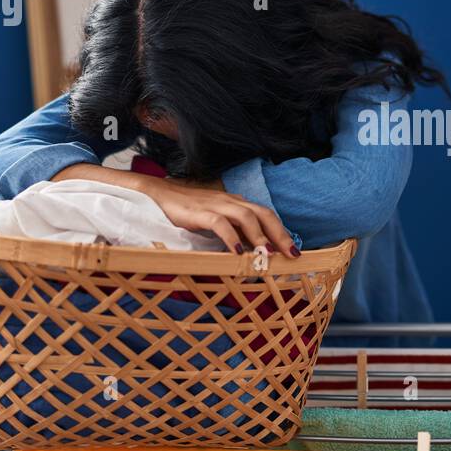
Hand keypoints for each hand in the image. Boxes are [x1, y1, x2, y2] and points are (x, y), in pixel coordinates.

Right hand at [52, 164, 298, 255]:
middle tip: (291, 255)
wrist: (156, 194)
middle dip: (279, 234)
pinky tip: (237, 252)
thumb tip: (250, 255)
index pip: (266, 215)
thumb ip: (231, 233)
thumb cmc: (187, 211)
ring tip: (268, 256)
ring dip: (259, 236)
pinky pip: (219, 223)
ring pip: (246, 216)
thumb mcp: (214, 223)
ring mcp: (215, 204)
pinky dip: (231, 237)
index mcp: (236, 204)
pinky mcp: (198, 211)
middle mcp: (230, 201)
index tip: (294, 251)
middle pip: (263, 213)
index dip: (282, 231)